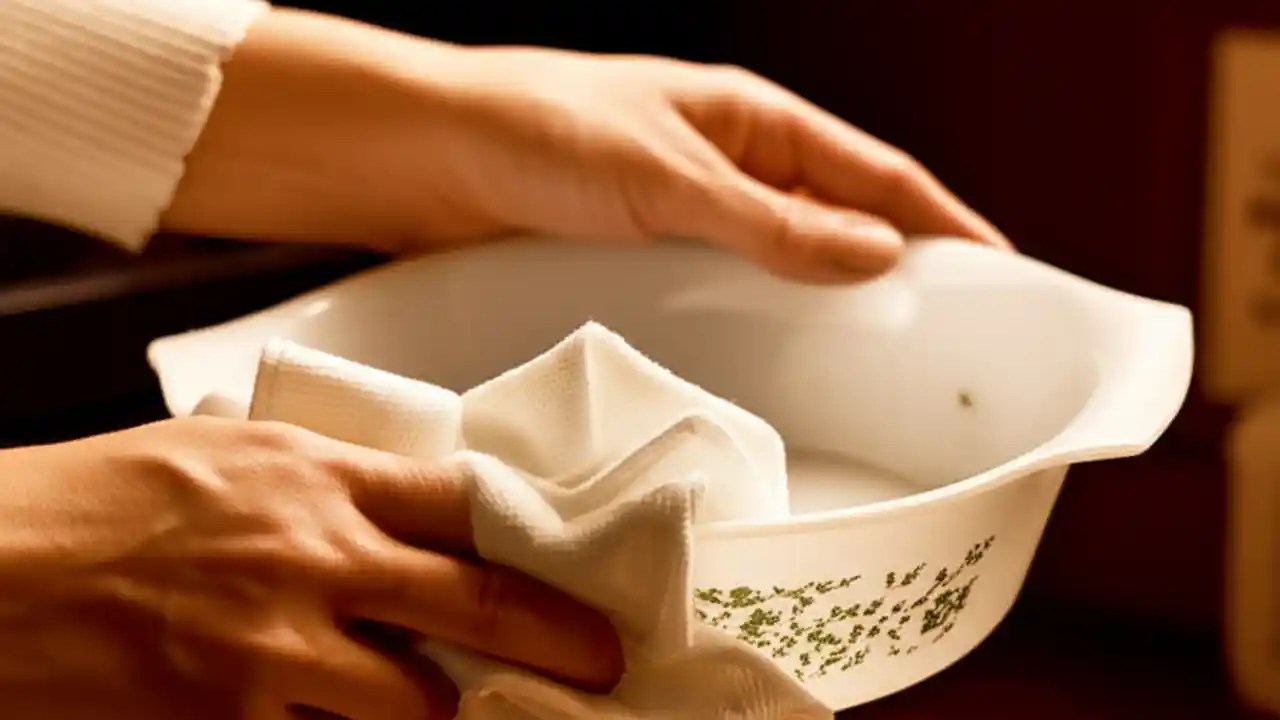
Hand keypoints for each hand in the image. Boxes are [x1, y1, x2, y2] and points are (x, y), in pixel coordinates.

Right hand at [0, 417, 622, 719]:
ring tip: (465, 711)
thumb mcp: (224, 454)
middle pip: (477, 604)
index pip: (466, 502)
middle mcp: (312, 563)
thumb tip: (401, 499)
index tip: (577, 567)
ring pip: (415, 706)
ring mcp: (273, 655)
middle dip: (556, 641)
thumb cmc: (99, 500)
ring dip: (444, 713)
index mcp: (315, 478)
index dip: (536, 539)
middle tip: (601, 663)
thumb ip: (320, 475)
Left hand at [163, 8, 1008, 283]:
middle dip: (899, 269)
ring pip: (785, 259)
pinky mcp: (641, 252)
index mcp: (750, 119)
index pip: (877, 174)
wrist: (420, 154)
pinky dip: (761, 319)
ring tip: (873, 363)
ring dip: (828, 301)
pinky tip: (773, 357)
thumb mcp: (666, 177)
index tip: (1002, 277)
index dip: (944, 223)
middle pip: (841, 218)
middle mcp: (727, 161)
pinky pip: (724, 288)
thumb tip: (874, 252)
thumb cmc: (533, 131)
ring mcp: (685, 210)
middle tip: (947, 338)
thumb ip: (770, 219)